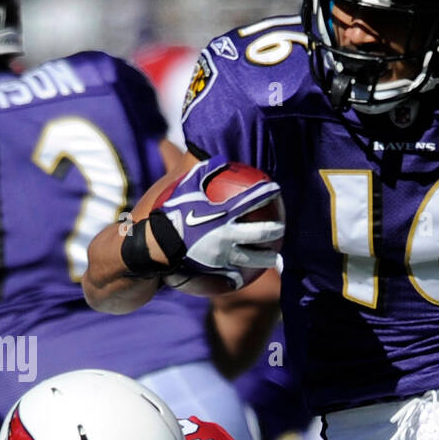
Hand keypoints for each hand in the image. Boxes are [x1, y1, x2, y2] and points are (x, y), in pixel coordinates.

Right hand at [148, 154, 283, 288]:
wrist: (157, 244)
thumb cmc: (169, 212)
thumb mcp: (185, 188)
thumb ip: (204, 175)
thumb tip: (219, 160)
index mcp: (224, 212)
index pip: (251, 199)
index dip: (266, 193)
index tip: (276, 190)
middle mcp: (229, 234)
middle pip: (261, 233)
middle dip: (275, 230)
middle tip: (281, 228)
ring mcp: (225, 255)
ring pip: (254, 259)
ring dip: (267, 258)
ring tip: (274, 258)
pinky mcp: (217, 271)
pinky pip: (233, 275)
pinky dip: (239, 276)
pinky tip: (244, 279)